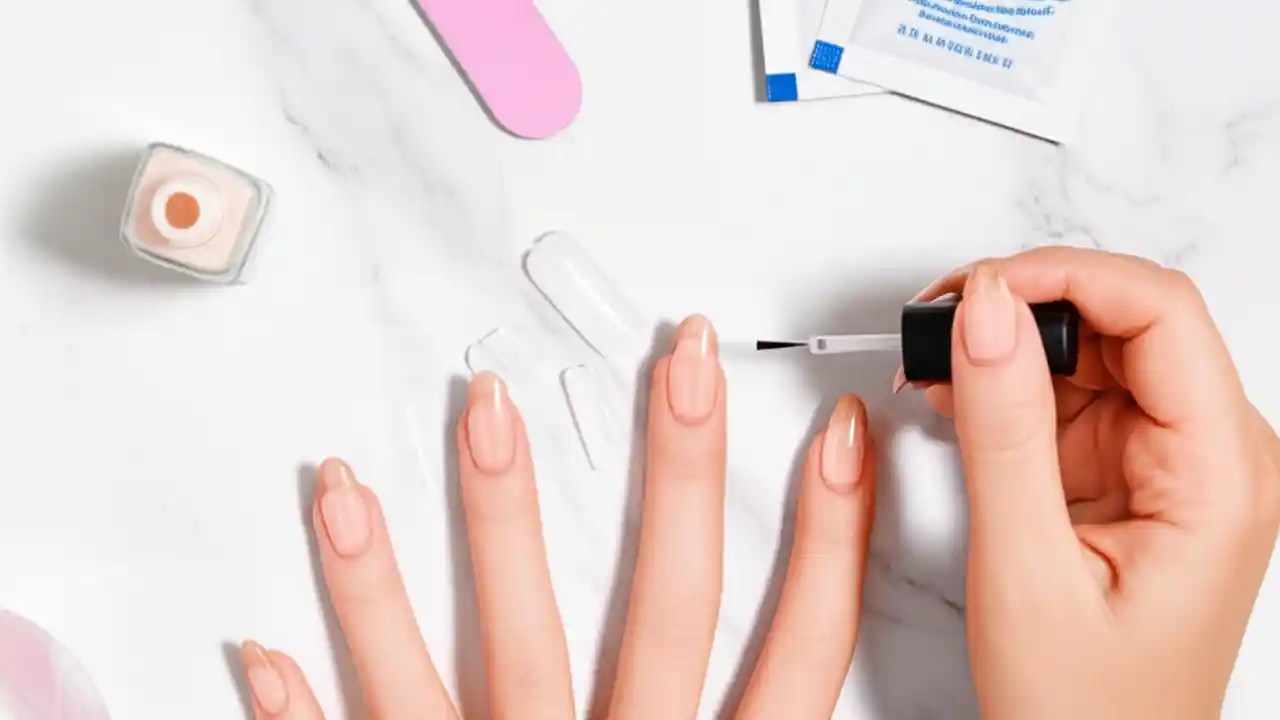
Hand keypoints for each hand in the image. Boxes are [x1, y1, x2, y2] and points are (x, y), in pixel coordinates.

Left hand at [237, 316, 878, 718]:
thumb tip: (787, 671)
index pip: (797, 659)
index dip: (829, 547)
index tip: (839, 442)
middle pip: (665, 614)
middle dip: (681, 477)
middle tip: (677, 367)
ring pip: (493, 662)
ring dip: (457, 548)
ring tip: (395, 459)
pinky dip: (307, 709)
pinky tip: (261, 648)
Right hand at [912, 248, 1279, 718]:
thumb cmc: (1086, 707)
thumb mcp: (1026, 567)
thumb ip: (1003, 430)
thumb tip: (987, 312)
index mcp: (1221, 477)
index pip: (1160, 312)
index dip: (1064, 276)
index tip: (978, 289)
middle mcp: (1213, 459)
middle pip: (1128, 320)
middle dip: (1027, 305)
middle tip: (941, 320)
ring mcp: (1173, 465)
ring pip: (1094, 353)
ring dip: (1011, 348)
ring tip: (937, 369)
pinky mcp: (1133, 476)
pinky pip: (1073, 400)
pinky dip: (1010, 391)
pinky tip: (961, 401)